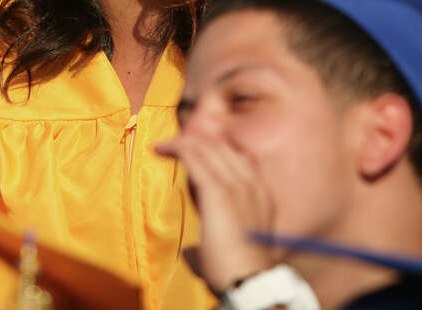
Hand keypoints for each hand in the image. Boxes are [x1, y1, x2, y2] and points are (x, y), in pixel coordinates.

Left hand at [155, 134, 276, 293]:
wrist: (248, 280)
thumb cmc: (238, 272)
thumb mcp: (231, 249)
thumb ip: (211, 243)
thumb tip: (190, 251)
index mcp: (261, 195)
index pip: (239, 157)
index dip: (216, 150)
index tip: (195, 153)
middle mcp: (252, 183)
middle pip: (223, 146)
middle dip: (198, 141)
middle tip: (176, 147)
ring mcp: (237, 184)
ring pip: (207, 147)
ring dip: (184, 142)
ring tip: (165, 146)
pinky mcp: (218, 190)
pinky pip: (194, 156)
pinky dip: (176, 148)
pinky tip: (160, 149)